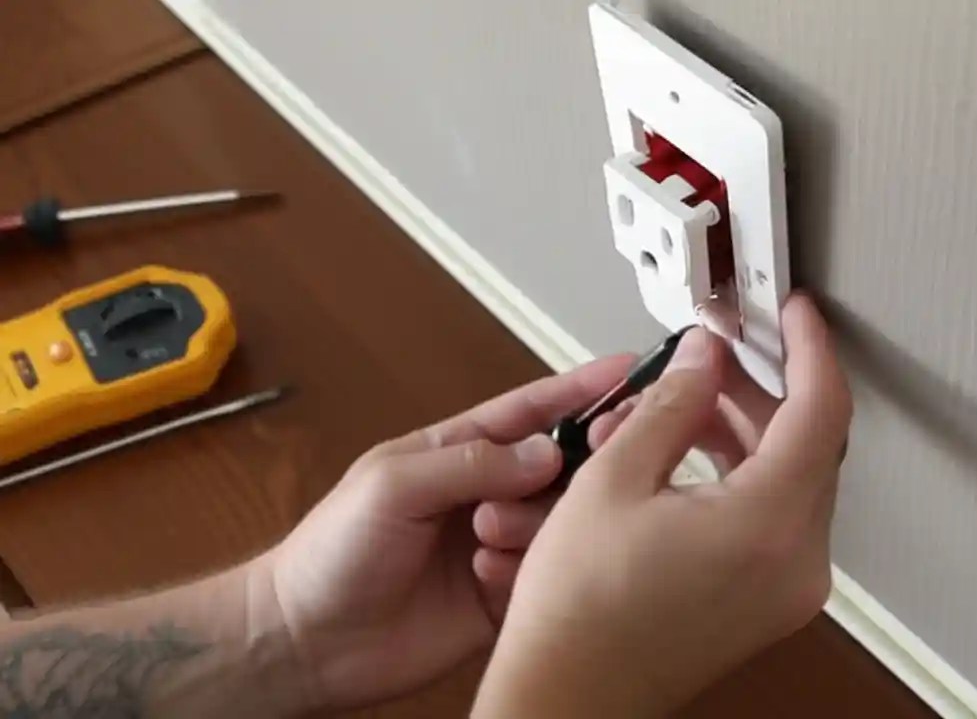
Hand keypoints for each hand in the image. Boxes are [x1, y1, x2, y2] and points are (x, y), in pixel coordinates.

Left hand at [250, 355, 632, 711]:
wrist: (306, 642)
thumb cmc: (333, 550)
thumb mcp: (393, 483)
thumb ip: (472, 461)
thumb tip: (546, 451)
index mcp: (461, 450)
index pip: (534, 410)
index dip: (583, 390)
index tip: (634, 371)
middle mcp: (489, 494)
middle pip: (562, 467)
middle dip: (570, 471)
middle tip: (559, 483)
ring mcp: (500, 547)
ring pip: (561, 523)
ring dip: (537, 528)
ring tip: (487, 542)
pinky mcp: (505, 600)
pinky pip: (547, 578)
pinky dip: (529, 575)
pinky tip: (489, 581)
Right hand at [474, 295, 852, 717]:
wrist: (567, 695)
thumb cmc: (579, 613)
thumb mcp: (615, 478)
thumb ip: (673, 402)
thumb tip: (703, 357)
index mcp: (770, 525)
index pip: (822, 409)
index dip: (809, 348)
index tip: (793, 314)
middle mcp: (797, 562)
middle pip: (807, 443)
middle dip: (761, 388)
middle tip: (717, 351)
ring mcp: (787, 589)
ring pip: (789, 478)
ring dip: (745, 431)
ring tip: (685, 401)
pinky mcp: (768, 602)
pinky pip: (774, 517)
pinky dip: (741, 475)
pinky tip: (687, 452)